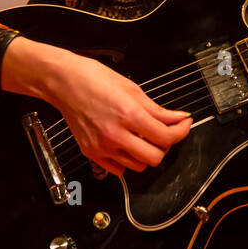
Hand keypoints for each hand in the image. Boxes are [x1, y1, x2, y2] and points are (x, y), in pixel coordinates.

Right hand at [45, 52, 192, 176]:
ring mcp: (102, 147)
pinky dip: (127, 160)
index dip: (181, 131)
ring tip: (143, 137)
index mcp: (128, 115)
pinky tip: (127, 144)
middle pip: (155, 157)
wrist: (63, 82)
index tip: (184, 124)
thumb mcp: (132, 89)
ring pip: (138, 166)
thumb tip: (178, 118)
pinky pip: (119, 169)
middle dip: (164, 145)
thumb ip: (157, 110)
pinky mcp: (91, 153)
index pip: (165, 137)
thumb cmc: (94, 79)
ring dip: (146, 153)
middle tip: (164, 132)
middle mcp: (115, 135)